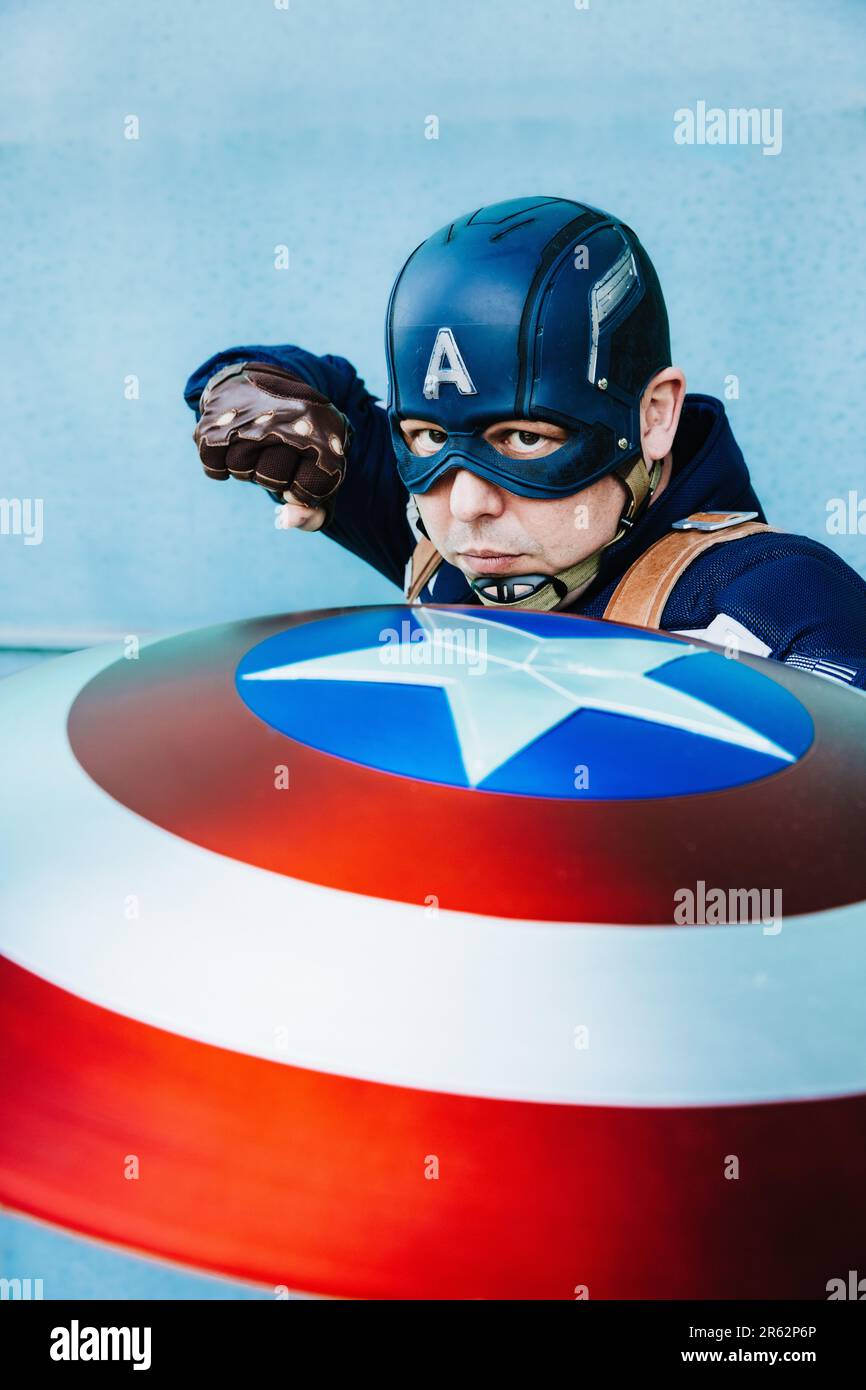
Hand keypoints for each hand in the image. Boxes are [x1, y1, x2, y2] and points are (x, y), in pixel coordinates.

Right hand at [193, 361, 349, 524]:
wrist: (258, 380)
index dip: (303, 491)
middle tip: (274, 454)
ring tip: (254, 444)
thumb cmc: (295, 444)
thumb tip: (286, 521)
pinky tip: (231, 446)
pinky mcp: (217, 414)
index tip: (299, 478)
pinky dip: (219, 464)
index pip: (317, 484)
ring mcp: (251, 412)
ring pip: (241, 468)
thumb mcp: (317, 474)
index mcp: (325, 427)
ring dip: (246, 467)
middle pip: (273, 478)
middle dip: (273, 476)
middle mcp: (289, 414)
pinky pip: (212, 463)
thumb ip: (313, 514)